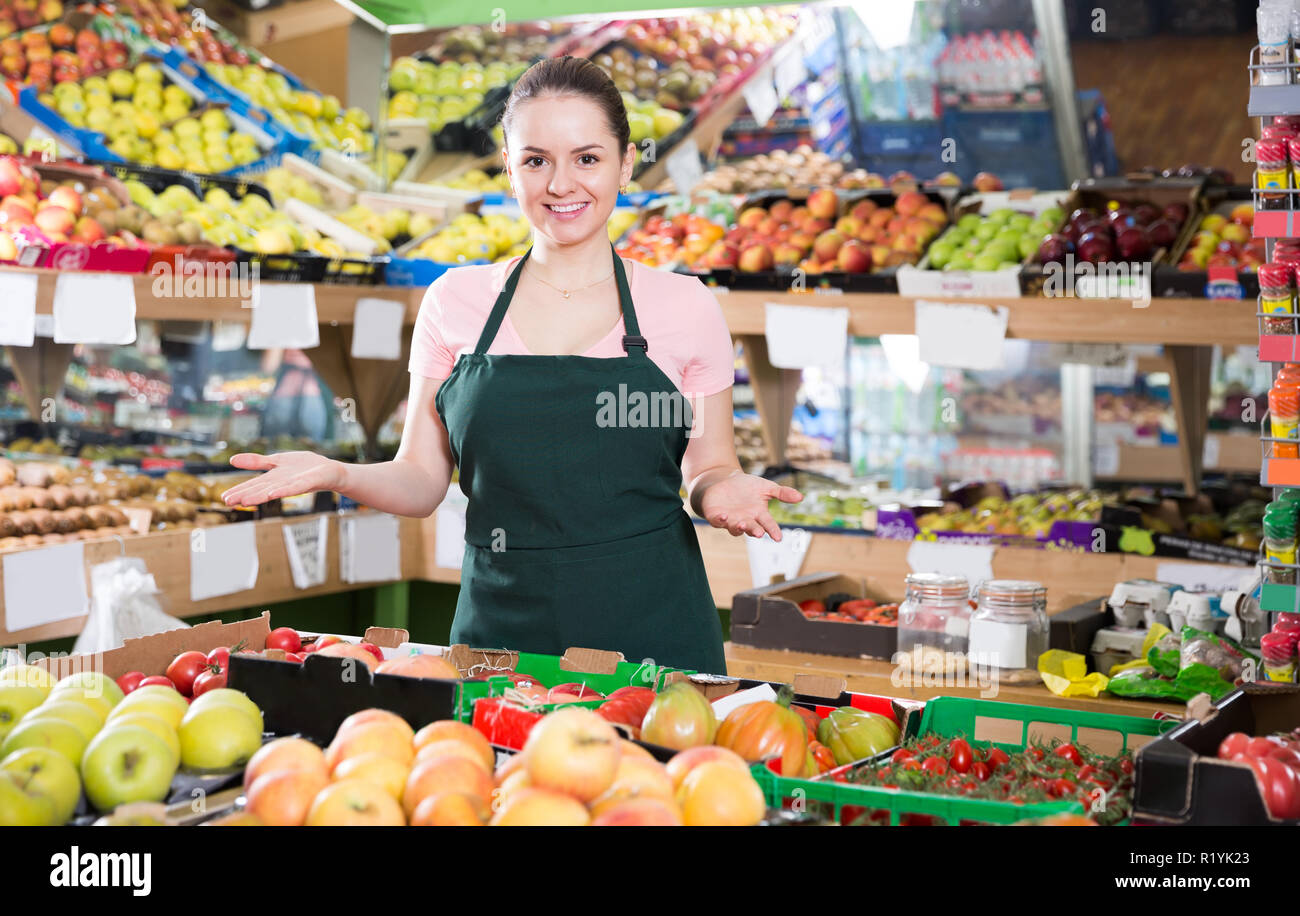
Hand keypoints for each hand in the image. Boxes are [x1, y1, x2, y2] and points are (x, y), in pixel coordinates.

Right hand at [221, 452, 344, 507]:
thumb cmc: (304, 467)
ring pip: (274, 490)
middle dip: (245, 495)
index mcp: (273, 478)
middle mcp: (282, 484)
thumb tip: (232, 460)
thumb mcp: (277, 460)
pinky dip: (284, 490)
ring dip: (260, 496)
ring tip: (245, 501)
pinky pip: (295, 487)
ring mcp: (294, 484)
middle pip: (261, 490)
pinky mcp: (308, 482)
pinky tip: (273, 493)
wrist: (329, 470)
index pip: (253, 485)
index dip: (239, 490)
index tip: (224, 498)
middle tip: (228, 502)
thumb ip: (256, 461)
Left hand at [699, 471, 801, 539]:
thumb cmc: (746, 487)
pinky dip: (720, 520)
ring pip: (734, 528)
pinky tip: (724, 516)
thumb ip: (782, 493)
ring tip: (742, 524)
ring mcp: (730, 520)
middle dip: (755, 531)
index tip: (778, 537)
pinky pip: (718, 521)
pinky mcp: (716, 516)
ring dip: (738, 527)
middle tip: (759, 533)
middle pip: (751, 528)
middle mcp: (745, 520)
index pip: (768, 524)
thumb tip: (801, 497)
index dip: (773, 531)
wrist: (722, 481)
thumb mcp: (766, 487)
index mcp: (758, 515)